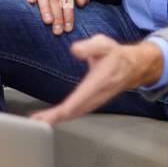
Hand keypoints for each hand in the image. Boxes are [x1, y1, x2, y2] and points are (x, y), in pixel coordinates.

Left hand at [31, 36, 160, 125]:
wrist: (133, 67)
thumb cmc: (115, 55)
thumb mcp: (104, 44)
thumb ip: (90, 46)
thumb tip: (75, 50)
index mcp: (98, 82)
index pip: (79, 100)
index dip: (63, 110)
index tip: (49, 117)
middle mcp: (96, 95)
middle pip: (73, 111)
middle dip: (54, 118)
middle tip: (34, 122)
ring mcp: (95, 101)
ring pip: (75, 113)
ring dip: (57, 119)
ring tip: (38, 122)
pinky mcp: (93, 102)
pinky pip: (77, 111)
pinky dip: (64, 116)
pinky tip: (53, 117)